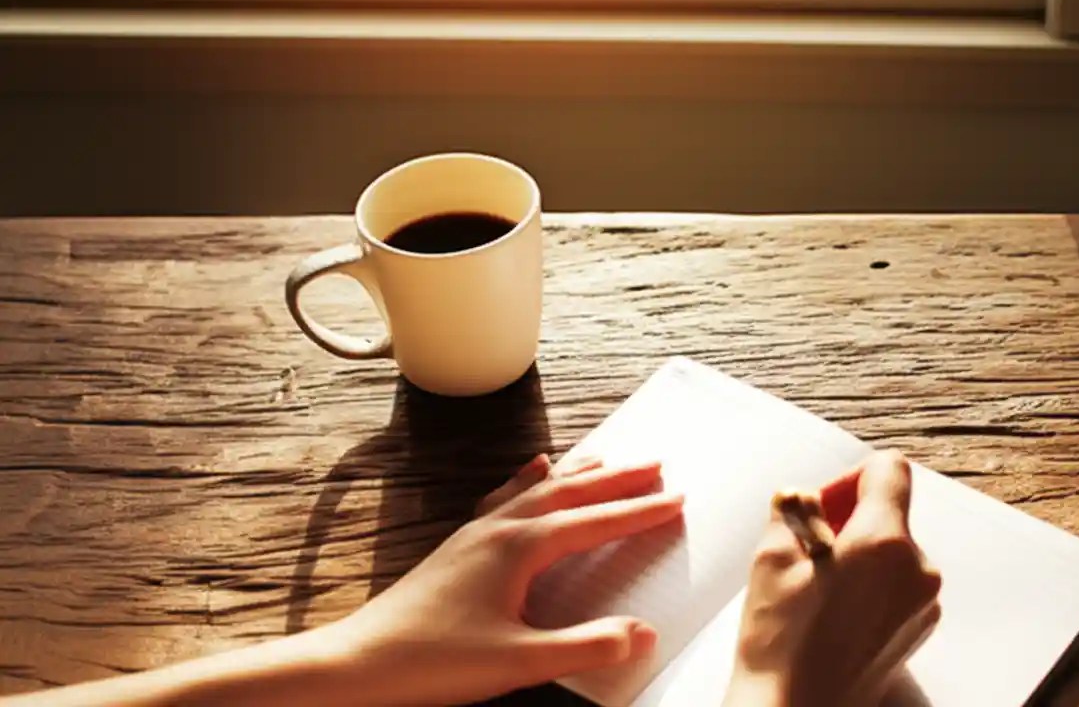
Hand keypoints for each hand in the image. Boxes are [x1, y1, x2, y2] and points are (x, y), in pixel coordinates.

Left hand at [329, 453, 684, 705]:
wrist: (361, 662)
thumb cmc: (434, 662)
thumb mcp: (519, 662)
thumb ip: (584, 647)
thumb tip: (640, 634)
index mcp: (521, 549)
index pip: (595, 523)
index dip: (639, 512)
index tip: (676, 500)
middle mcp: (501, 529)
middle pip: (570, 492)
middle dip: (617, 479)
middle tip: (656, 465)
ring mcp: (477, 533)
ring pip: (538, 488)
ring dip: (578, 473)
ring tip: (607, 457)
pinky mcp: (460, 545)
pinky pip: (504, 497)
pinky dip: (528, 479)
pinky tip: (532, 469)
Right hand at [725, 449, 940, 706]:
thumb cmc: (783, 641)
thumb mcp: (772, 554)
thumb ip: (794, 508)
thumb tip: (804, 498)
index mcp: (885, 541)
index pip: (888, 469)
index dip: (849, 477)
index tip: (820, 503)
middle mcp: (918, 569)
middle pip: (890, 512)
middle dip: (847, 520)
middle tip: (805, 548)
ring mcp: (923, 603)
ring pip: (892, 550)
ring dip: (858, 554)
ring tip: (815, 586)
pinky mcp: (917, 629)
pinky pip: (897, 584)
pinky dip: (869, 585)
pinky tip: (832, 610)